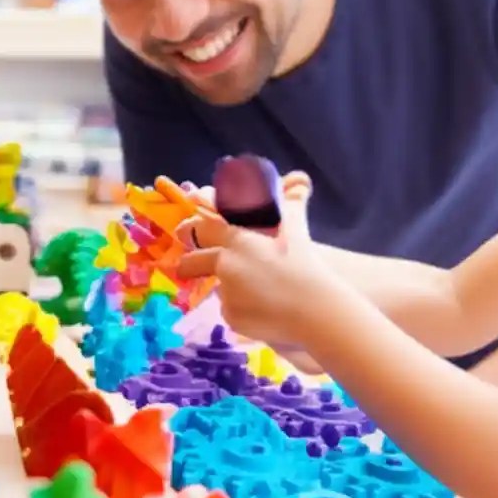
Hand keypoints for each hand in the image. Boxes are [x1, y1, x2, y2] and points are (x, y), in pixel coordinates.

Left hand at [177, 171, 342, 347]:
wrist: (313, 308)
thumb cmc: (304, 263)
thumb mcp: (295, 229)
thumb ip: (291, 203)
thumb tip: (300, 179)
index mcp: (236, 240)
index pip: (203, 229)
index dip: (191, 227)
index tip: (184, 230)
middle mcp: (225, 266)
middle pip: (192, 263)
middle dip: (189, 263)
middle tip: (192, 265)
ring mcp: (226, 294)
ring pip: (218, 287)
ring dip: (229, 286)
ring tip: (257, 291)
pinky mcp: (232, 318)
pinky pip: (230, 310)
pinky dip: (241, 309)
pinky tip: (262, 308)